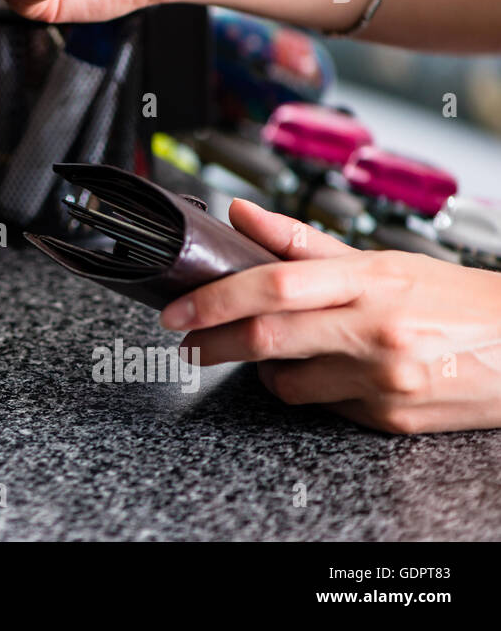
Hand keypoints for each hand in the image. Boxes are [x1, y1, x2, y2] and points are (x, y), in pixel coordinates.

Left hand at [161, 198, 500, 433]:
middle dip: (214, 343)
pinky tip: (332, 374)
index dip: (216, 299)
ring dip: (266, 371)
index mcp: (370, 278)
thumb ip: (302, 242)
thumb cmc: (454, 301)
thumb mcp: (383, 260)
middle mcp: (376, 328)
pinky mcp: (393, 419)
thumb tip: (239, 214)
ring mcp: (385, 378)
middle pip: (268, 338)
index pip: (274, 285)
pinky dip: (315, 391)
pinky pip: (327, 408)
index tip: (179, 311)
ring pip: (288, 384)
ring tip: (275, 354)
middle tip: (188, 343)